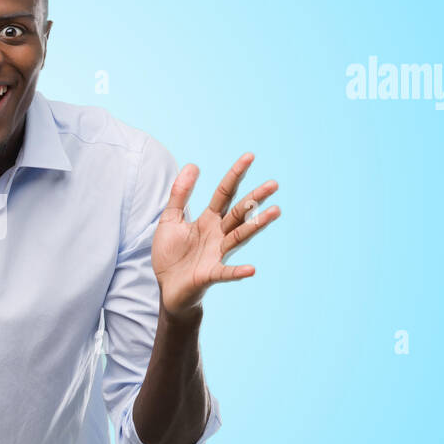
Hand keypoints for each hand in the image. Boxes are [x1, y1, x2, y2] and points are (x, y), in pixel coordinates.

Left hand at [152, 152, 280, 318]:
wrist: (167, 287)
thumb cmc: (171, 253)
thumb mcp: (170, 219)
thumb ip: (180, 194)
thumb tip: (193, 165)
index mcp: (208, 219)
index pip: (224, 193)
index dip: (235, 175)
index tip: (250, 156)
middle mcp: (218, 234)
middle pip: (239, 212)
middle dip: (255, 198)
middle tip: (273, 184)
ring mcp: (216, 253)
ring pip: (239, 236)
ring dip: (256, 225)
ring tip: (275, 212)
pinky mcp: (210, 274)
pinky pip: (226, 272)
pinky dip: (238, 272)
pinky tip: (251, 269)